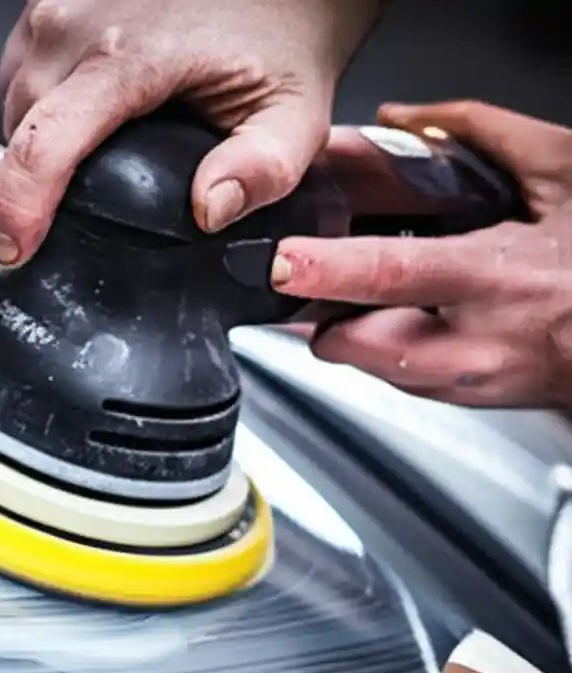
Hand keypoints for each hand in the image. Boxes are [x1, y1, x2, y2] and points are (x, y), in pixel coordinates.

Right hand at [0, 0, 387, 265]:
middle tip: (106, 190)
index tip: (15, 250)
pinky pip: (22, 69)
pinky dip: (47, 99)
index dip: (17, 209)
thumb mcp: (295, 111)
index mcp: (126, 57)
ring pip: (15, 102)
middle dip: (44, 177)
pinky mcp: (48, 0)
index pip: (42, 146)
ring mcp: (53, 6)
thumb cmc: (282, 26)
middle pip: (21, 132)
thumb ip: (263, 170)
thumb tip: (208, 211)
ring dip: (42, 135)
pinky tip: (94, 106)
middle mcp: (74, 25)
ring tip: (102, 145)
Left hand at [274, 101, 571, 408]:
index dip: (323, 270)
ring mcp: (471, 383)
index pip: (388, 277)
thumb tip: (406, 118)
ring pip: (368, 368)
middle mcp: (476, 345)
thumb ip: (481, 135)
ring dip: (353, 329)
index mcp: (498, 280)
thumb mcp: (564, 173)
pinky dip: (386, 346)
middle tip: (315, 274)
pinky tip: (414, 312)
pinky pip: (398, 379)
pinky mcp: (469, 401)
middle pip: (353, 344)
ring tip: (375, 289)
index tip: (282, 261)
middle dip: (320, 310)